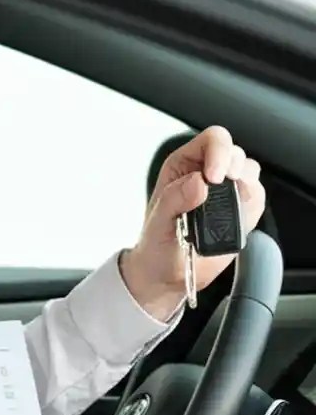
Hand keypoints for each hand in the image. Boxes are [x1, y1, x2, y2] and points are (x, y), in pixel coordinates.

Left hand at [120, 125, 265, 320]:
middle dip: (234, 169)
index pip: (212, 140)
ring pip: (250, 172)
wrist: (167, 274)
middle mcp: (207, 173)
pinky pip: (258, 197)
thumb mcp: (157, 222)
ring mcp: (227, 191)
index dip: (219, 152)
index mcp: (183, 166)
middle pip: (235, 153)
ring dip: (245, 188)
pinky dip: (253, 206)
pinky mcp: (242, 210)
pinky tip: (233, 221)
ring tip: (224, 211)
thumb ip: (174, 199)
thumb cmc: (156, 245)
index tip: (214, 178)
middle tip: (223, 194)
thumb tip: (198, 182)